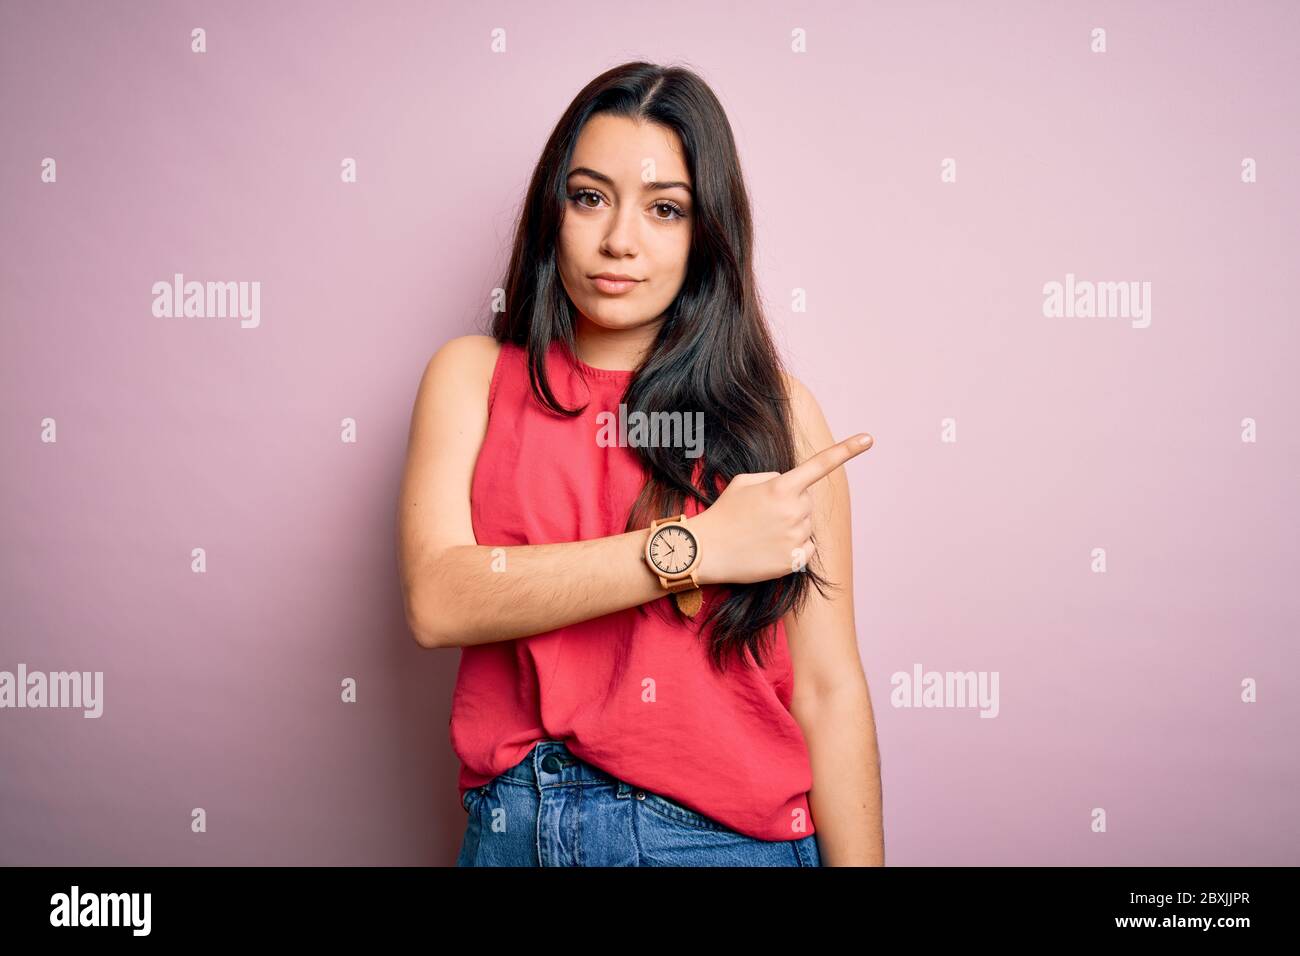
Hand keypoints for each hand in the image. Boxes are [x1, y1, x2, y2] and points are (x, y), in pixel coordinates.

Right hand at [691, 433, 873, 585]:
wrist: (706, 551)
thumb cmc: (724, 513)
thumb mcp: (743, 483)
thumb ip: (774, 479)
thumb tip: (795, 489)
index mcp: (781, 487)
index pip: (819, 465)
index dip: (846, 450)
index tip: (868, 439)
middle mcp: (794, 511)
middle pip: (807, 502)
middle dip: (791, 504)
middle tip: (761, 514)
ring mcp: (795, 537)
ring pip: (806, 526)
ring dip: (790, 527)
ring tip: (761, 533)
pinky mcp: (794, 561)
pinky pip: (806, 549)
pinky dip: (793, 549)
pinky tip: (768, 549)